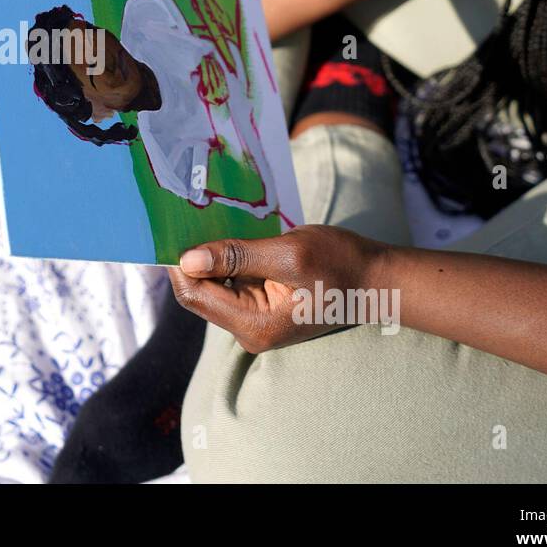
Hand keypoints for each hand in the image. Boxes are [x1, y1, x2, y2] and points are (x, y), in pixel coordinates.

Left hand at [168, 225, 389, 352]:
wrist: (376, 279)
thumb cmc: (340, 264)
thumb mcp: (289, 254)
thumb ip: (238, 258)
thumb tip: (187, 259)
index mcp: (253, 325)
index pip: (194, 295)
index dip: (178, 264)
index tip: (170, 229)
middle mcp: (249, 329)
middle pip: (199, 292)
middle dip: (192, 258)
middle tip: (184, 217)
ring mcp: (255, 319)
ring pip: (213, 285)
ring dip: (210, 256)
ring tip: (205, 220)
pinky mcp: (262, 306)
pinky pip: (232, 282)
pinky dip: (227, 259)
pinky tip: (229, 234)